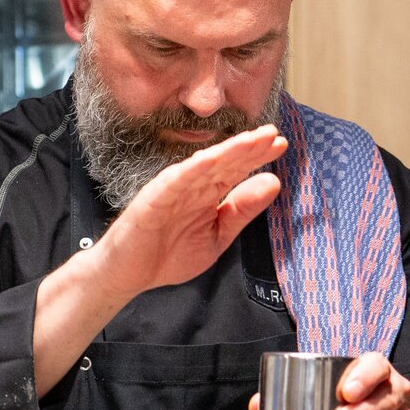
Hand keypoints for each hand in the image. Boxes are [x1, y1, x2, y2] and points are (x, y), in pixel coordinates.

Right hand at [86, 125, 285, 299]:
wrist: (129, 274)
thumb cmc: (168, 254)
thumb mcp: (217, 236)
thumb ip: (242, 211)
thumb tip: (273, 182)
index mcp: (208, 194)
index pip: (237, 170)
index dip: (257, 156)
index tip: (281, 144)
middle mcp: (193, 186)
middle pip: (225, 162)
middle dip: (248, 148)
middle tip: (273, 134)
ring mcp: (173, 190)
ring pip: (204, 166)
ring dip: (227, 152)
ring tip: (251, 141)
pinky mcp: (153, 200)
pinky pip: (174, 182)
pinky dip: (191, 170)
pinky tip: (209, 159)